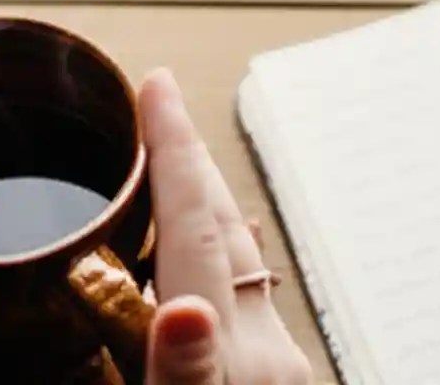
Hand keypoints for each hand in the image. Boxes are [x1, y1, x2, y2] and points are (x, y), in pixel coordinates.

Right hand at [140, 69, 312, 383]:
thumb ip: (182, 372)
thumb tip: (187, 313)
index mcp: (227, 355)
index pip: (194, 228)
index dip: (174, 150)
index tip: (158, 84)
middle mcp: (263, 351)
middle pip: (224, 231)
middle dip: (190, 164)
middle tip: (158, 108)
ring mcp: (279, 367)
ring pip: (237, 265)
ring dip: (201, 213)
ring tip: (171, 175)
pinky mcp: (281, 383)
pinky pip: (244, 303)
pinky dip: (215, 268)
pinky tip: (198, 274)